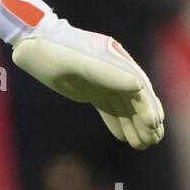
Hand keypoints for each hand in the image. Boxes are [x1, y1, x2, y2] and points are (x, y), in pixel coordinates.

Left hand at [11, 12, 164, 148]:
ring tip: (142, 146)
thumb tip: (138, 87)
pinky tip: (125, 138)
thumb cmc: (54, 50)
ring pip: (123, 105)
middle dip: (145, 118)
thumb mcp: (77, 63)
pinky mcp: (92, 89)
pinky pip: (109, 107)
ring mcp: (103, 79)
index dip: (147, 104)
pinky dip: (117, 122)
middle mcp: (113, 68)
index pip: (136, 85)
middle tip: (154, 140)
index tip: (155, 122)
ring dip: (134, 124)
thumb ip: (106, 74)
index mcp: (114, 58)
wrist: (34, 44)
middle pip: (135, 97)